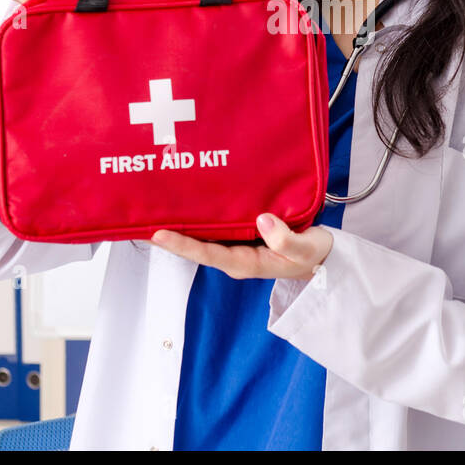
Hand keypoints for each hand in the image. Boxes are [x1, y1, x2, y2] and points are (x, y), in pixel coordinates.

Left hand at [148, 213, 333, 279]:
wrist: (325, 258)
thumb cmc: (315, 255)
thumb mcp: (306, 249)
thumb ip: (287, 239)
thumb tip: (263, 220)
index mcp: (246, 263)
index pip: (208, 254)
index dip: (182, 244)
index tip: (158, 234)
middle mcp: (234, 256)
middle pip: (196, 246)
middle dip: (169, 235)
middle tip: (140, 218)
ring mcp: (236, 247)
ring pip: (203, 236)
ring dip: (180, 224)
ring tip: (154, 206)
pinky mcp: (241, 236)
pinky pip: (215, 227)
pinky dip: (199, 216)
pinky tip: (186, 201)